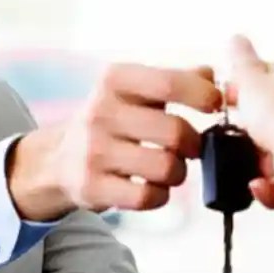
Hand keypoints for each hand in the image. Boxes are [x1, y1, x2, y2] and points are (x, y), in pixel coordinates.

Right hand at [7, 63, 222, 221]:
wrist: (58, 158)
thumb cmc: (112, 119)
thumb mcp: (134, 90)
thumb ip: (175, 79)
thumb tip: (212, 75)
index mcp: (115, 80)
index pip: (169, 83)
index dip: (202, 94)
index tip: (215, 105)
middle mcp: (101, 112)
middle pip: (174, 131)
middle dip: (194, 143)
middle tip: (192, 147)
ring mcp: (94, 151)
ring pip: (166, 167)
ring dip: (179, 172)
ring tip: (170, 167)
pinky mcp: (92, 187)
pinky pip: (148, 197)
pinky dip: (160, 195)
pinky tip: (152, 187)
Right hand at [225, 34, 273, 208]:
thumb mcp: (251, 78)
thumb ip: (240, 61)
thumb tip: (236, 40)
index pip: (269, 73)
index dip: (244, 86)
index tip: (227, 96)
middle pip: (267, 114)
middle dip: (247, 128)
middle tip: (233, 131)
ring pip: (271, 148)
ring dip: (254, 158)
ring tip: (248, 159)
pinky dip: (266, 183)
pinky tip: (260, 181)